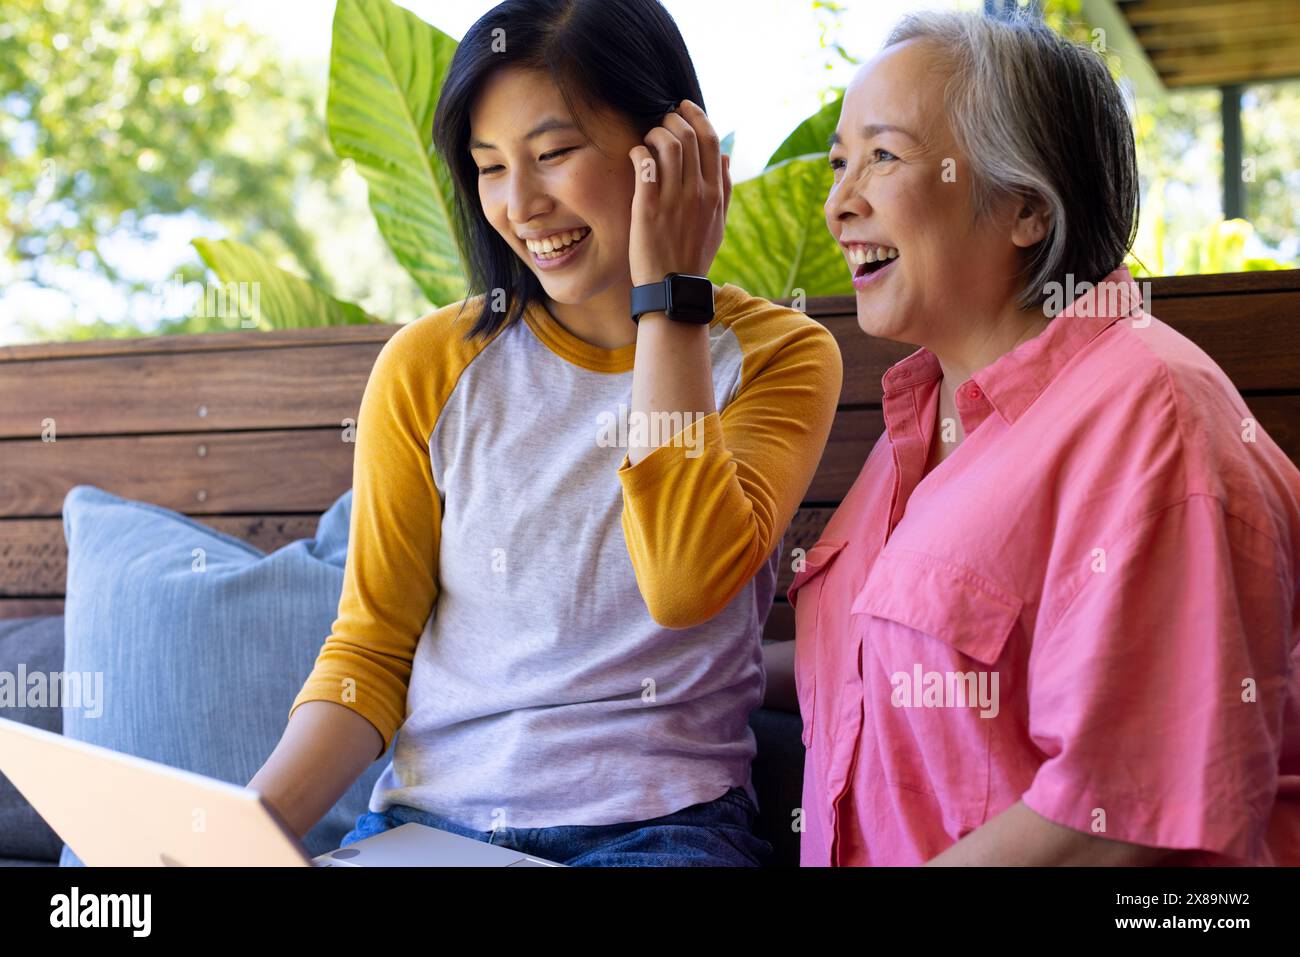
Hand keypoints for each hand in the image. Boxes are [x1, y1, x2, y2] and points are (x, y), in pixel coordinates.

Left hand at [627, 99, 731, 287]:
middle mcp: (697, 193)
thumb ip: (723, 188)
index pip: (711, 140)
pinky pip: (644, 166)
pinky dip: (639, 152)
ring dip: (655, 133)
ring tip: (648, 139)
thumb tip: (725, 155)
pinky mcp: (648, 208)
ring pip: (667, 146)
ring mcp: (673, 200)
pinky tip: (636, 155)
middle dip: (672, 119)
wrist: (673, 288)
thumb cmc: (693, 255)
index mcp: (715, 193)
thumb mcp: (718, 223)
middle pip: (688, 137)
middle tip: (661, 122)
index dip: (696, 116)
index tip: (683, 107)